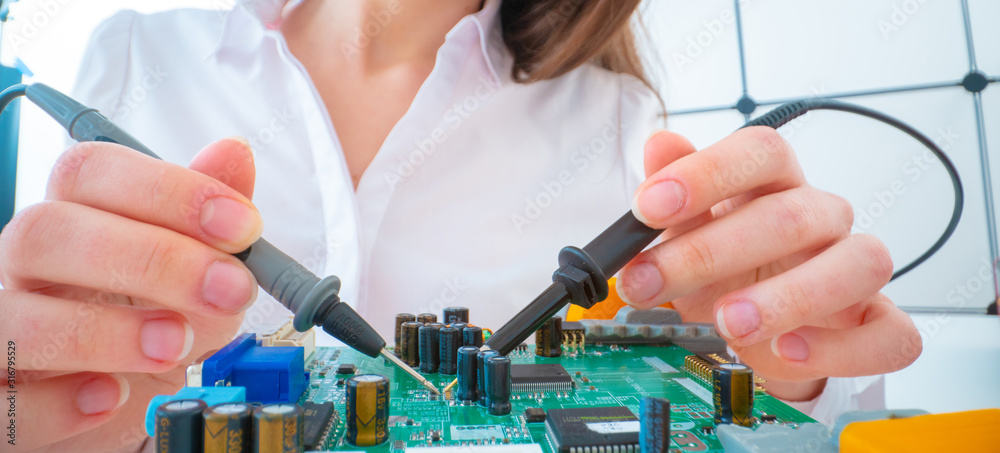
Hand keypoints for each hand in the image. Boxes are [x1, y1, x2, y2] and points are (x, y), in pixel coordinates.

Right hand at [0, 137, 261, 451]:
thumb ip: (213, 222)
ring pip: (11, 317)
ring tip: (176, 345)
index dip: (169, 190)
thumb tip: (233, 153)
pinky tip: (109, 397)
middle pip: (46, 231)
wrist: (125, 405)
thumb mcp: (201, 276)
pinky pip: (0, 404)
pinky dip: (54, 405)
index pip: (89, 171)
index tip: (242, 224)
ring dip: (102, 332)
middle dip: (150, 258)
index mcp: (74, 218)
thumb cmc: (155, 325)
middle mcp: (24, 267)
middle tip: (227, 289)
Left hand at [617, 129, 921, 400]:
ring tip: (728, 322)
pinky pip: (890, 335)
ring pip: (858, 265)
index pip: (760, 151)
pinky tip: (785, 352)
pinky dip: (839, 349)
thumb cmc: (724, 271)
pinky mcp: (879, 326)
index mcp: (774, 183)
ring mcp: (856, 269)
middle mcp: (822, 217)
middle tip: (653, 280)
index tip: (647, 207)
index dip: (705, 173)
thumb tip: (659, 144)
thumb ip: (673, 197)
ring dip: (788, 297)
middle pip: (790, 216)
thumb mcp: (684, 235)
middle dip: (711, 251)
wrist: (758, 332)